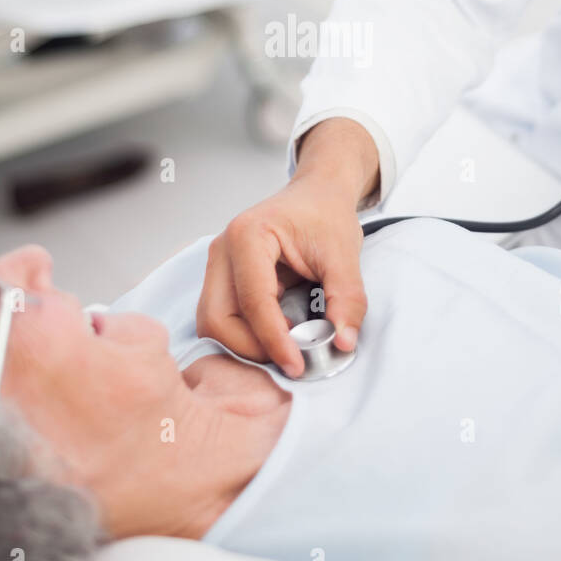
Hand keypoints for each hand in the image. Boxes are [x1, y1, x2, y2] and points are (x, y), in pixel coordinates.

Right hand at [196, 175, 367, 377]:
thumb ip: (347, 299)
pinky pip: (222, 317)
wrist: (317, 195)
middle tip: (291, 359)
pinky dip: (245, 334)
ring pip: (213, 322)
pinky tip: (278, 332)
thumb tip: (343, 342)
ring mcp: (218, 264)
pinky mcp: (221, 278)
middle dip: (251, 348)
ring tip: (287, 345)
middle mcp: (223, 249)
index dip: (274, 340)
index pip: (253, 302)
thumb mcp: (345, 255)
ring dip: (246, 344)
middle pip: (217, 318)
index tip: (298, 365)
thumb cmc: (326, 215)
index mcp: (249, 235)